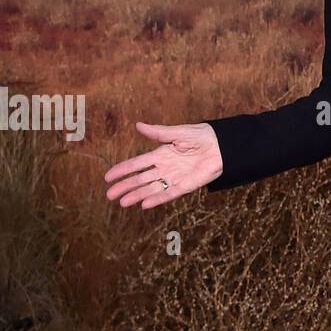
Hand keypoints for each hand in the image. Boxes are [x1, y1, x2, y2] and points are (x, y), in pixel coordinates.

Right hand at [104, 121, 223, 207]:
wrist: (222, 146)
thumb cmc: (201, 136)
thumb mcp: (177, 133)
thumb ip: (157, 133)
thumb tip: (138, 125)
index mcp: (160, 155)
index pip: (136, 164)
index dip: (122, 170)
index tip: (107, 177)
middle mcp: (165, 168)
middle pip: (140, 180)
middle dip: (125, 187)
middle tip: (109, 195)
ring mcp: (174, 178)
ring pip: (151, 189)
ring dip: (137, 196)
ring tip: (122, 203)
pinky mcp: (186, 186)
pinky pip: (169, 194)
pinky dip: (157, 199)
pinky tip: (145, 205)